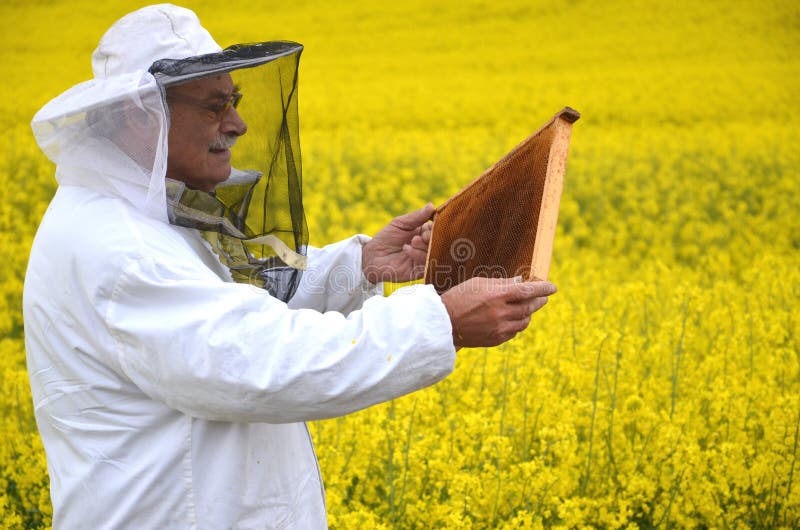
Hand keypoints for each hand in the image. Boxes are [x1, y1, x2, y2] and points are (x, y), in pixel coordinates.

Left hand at [362, 203, 434, 283]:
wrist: (372, 256)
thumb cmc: (386, 238)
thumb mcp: (400, 223)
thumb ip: (417, 216)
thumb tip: (432, 206)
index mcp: (425, 233)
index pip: (438, 228)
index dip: (437, 226)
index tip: (430, 224)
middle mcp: (427, 246)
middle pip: (440, 241)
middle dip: (432, 237)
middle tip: (421, 235)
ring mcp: (424, 259)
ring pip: (435, 253)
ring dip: (425, 246)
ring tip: (413, 241)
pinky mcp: (419, 271)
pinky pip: (426, 264)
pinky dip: (418, 255)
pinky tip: (407, 249)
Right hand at [440, 277, 555, 347]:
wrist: (443, 324)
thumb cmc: (458, 298)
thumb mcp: (478, 283)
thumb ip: (501, 283)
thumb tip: (520, 282)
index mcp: (496, 295)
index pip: (527, 291)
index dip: (542, 289)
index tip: (552, 287)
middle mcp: (500, 313)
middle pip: (529, 307)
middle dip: (538, 301)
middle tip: (543, 297)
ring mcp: (499, 328)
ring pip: (524, 321)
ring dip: (529, 313)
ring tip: (528, 308)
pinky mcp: (496, 340)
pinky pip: (514, 332)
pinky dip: (518, 324)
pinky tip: (514, 319)